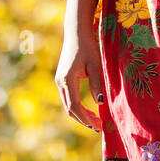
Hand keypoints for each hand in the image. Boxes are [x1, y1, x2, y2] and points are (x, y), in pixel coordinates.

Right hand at [56, 0, 103, 132]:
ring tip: (96, 121)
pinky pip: (68, 98)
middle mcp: (60, 82)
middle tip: (99, 127)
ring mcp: (59, 81)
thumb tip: (100, 103)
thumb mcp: (96, 65)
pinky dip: (78, 107)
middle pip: (70, 109)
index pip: (75, 107)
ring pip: (68, 105)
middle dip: (84, 120)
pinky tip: (89, 110)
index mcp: (67, 80)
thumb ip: (97, 84)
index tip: (100, 126)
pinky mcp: (62, 79)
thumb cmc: (88, 47)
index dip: (87, 119)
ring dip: (81, 115)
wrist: (76, 33)